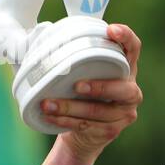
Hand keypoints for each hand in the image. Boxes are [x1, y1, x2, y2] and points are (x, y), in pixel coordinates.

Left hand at [41, 23, 142, 162]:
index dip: (126, 37)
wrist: (84, 133)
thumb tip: (32, 40)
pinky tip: (49, 117)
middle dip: (99, 87)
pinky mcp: (111, 130)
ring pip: (98, 111)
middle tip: (76, 85)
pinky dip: (65, 121)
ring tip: (47, 104)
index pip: (132, 48)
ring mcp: (123, 113)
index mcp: (124, 70)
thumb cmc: (79, 96)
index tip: (110, 30)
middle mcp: (130, 91)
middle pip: (123, 88)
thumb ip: (69, 58)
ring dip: (70, 107)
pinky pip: (86, 125)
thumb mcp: (78, 75)